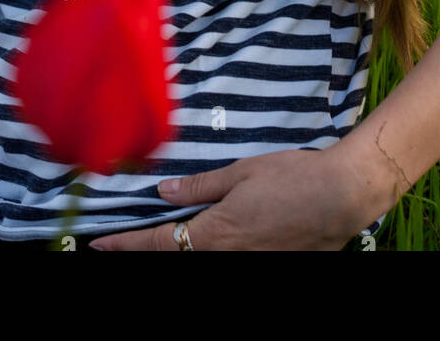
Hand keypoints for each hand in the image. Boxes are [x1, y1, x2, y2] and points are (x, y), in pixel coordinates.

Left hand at [86, 145, 382, 251]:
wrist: (341, 198)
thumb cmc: (293, 177)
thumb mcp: (242, 172)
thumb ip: (200, 186)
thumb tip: (163, 190)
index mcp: (216, 233)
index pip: (159, 244)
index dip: (126, 246)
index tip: (98, 246)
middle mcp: (227, 258)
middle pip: (177, 259)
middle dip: (147, 251)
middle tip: (121, 243)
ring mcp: (249, 267)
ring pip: (201, 262)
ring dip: (179, 251)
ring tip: (158, 239)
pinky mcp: (267, 267)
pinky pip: (229, 261)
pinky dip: (208, 252)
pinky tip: (205, 239)